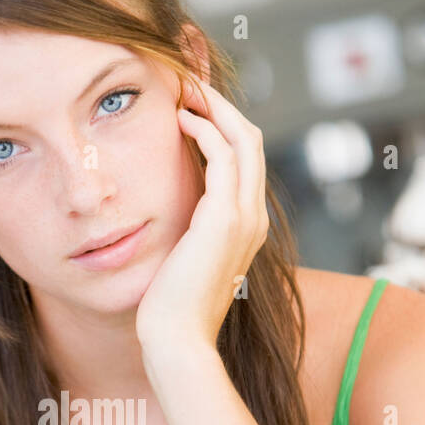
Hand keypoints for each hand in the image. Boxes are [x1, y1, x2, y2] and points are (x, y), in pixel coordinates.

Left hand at [134, 75, 269, 353]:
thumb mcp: (184, 261)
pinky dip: (205, 130)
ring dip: (215, 108)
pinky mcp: (224, 218)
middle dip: (222, 106)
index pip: (245, 161)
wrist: (178, 339)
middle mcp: (253, 218)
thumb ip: (188, 234)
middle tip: (190, 84)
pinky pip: (222, 156)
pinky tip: (180, 120)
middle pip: (251, 140)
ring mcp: (244, 217)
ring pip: (243, 139)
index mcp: (247, 227)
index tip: (193, 106)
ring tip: (186, 89)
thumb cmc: (171, 309)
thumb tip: (171, 217)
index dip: (223, 127)